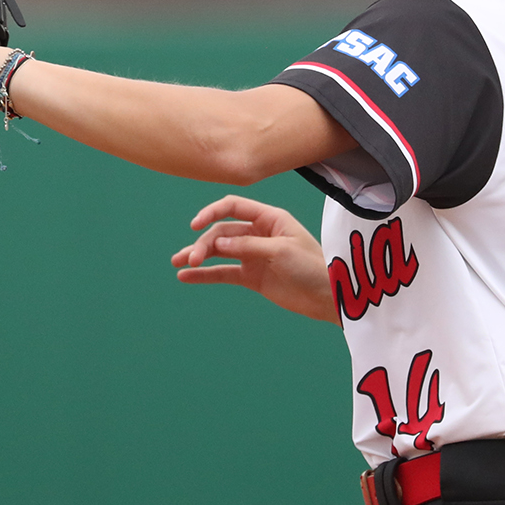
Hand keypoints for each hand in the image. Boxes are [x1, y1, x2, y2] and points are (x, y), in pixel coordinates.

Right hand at [172, 195, 337, 323]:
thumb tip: (217, 242)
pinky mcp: (251, 276)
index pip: (234, 207)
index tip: (195, 224)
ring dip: (198, 256)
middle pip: (222, 232)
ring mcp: (253, 255)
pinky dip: (205, 275)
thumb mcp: (281, 251)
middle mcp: (259, 233)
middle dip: (204, 243)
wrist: (326, 297)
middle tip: (191, 258)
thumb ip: (248, 246)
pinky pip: (223, 273)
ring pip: (219, 251)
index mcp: (270, 218)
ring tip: (178, 264)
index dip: (212, 212)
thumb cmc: (312, 267)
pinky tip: (186, 276)